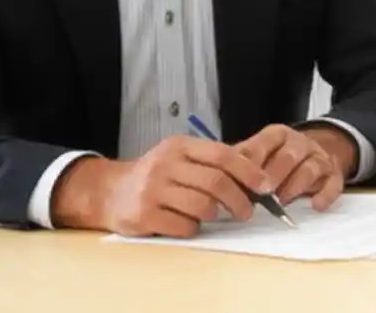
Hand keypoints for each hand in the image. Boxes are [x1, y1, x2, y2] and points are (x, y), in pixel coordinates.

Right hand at [51, 136, 271, 236]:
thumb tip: (257, 179)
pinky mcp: (144, 215)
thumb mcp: (180, 158)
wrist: (109, 191)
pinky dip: (194, 228)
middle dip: (239, 200)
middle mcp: (165, 164)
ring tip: (213, 216)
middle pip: (216, 182)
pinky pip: (184, 226)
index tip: (266, 186)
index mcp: (180, 146)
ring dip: (215, 215)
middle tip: (247, 211)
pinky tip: (188, 223)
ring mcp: (153, 190)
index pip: (223, 155)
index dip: (249, 171)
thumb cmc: (156, 176)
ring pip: (203, 206)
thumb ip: (212, 164)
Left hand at [233, 124, 349, 210]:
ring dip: (295, 186)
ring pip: (310, 168)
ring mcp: (319, 158)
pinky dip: (325, 194)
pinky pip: (333, 184)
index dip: (251, 162)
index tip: (237, 178)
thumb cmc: (279, 156)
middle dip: (274, 174)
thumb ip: (241, 162)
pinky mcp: (334, 175)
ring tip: (281, 202)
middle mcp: (300, 143)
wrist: (318, 150)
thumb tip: (217, 177)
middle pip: (288, 155)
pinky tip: (315, 205)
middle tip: (261, 192)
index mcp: (277, 135)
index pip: (263, 144)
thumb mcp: (260, 152)